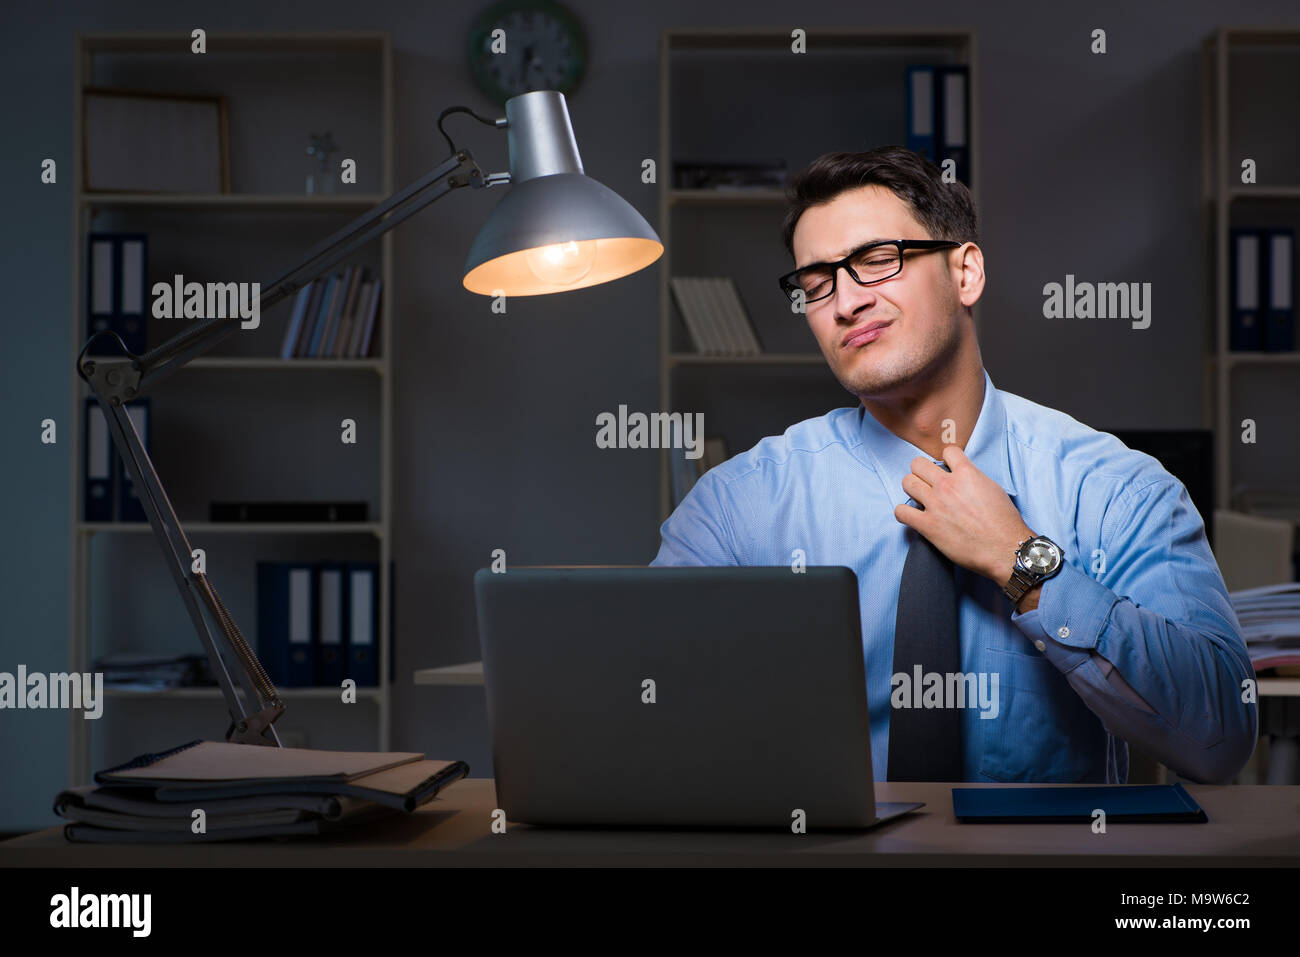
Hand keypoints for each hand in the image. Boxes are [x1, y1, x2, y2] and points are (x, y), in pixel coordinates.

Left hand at [893, 445, 1032, 584]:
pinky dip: (903, 513)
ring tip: (920, 498)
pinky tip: (912, 516)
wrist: (1004, 548)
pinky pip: (900, 512)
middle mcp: (948, 485)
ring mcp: (935, 504)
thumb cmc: (1004, 522)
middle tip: (927, 483)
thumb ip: (973, 478)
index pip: (947, 451)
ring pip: (907, 482)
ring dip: (912, 489)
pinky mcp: (927, 525)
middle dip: (921, 472)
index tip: (946, 470)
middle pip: (917, 464)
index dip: (946, 460)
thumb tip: (962, 476)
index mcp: (967, 474)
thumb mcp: (993, 489)